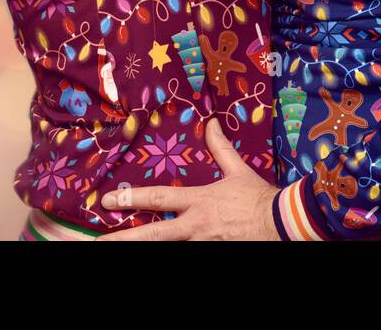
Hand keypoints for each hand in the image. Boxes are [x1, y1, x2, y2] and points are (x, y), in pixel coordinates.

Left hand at [96, 118, 280, 239]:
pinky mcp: (211, 253)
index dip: (132, 198)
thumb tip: (210, 124)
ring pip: (166, 248)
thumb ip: (220, 149)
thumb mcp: (238, 171)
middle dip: (123, 238)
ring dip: (142, 247)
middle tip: (98, 241)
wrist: (282, 223)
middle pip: (152, 235)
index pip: (158, 199)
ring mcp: (201, 244)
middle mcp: (194, 226)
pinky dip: (170, 254)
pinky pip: (187, 255)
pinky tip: (155, 256)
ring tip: (114, 247)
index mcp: (199, 202)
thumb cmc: (258, 198)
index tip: (109, 199)